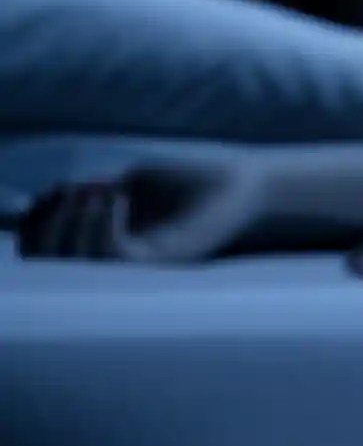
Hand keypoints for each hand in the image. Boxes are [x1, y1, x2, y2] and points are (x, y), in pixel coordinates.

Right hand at [17, 154, 266, 263]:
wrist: (242, 184)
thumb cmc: (193, 180)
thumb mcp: (131, 182)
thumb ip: (92, 194)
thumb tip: (53, 199)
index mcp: (107, 242)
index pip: (46, 249)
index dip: (37, 221)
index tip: (57, 190)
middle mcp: (120, 260)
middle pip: (49, 262)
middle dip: (47, 224)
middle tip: (71, 192)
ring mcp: (141, 264)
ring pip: (77, 263)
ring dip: (73, 222)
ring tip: (98, 191)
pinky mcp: (164, 261)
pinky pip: (113, 257)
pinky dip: (102, 226)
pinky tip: (116, 198)